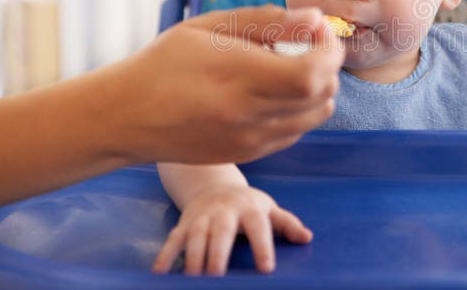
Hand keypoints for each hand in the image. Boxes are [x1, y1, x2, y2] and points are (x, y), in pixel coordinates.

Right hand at [114, 5, 344, 164]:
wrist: (127, 117)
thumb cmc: (166, 62)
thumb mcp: (211, 26)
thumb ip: (267, 21)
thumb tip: (315, 20)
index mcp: (240, 79)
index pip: (314, 72)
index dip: (329, 49)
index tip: (317, 30)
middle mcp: (251, 116)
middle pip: (324, 95)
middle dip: (328, 64)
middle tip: (308, 43)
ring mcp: (252, 141)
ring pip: (316, 116)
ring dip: (317, 88)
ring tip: (288, 67)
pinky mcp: (248, 154)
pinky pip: (295, 131)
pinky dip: (299, 108)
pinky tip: (272, 90)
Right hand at [152, 184, 310, 275]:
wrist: (215, 185)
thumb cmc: (249, 204)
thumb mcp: (269, 209)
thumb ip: (287, 223)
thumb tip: (307, 238)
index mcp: (251, 209)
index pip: (259, 227)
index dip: (263, 246)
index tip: (266, 269)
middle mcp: (225, 211)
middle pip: (221, 232)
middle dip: (218, 254)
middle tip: (217, 278)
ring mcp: (202, 216)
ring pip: (196, 236)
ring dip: (192, 258)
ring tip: (192, 280)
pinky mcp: (184, 223)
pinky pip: (173, 239)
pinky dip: (165, 255)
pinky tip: (160, 274)